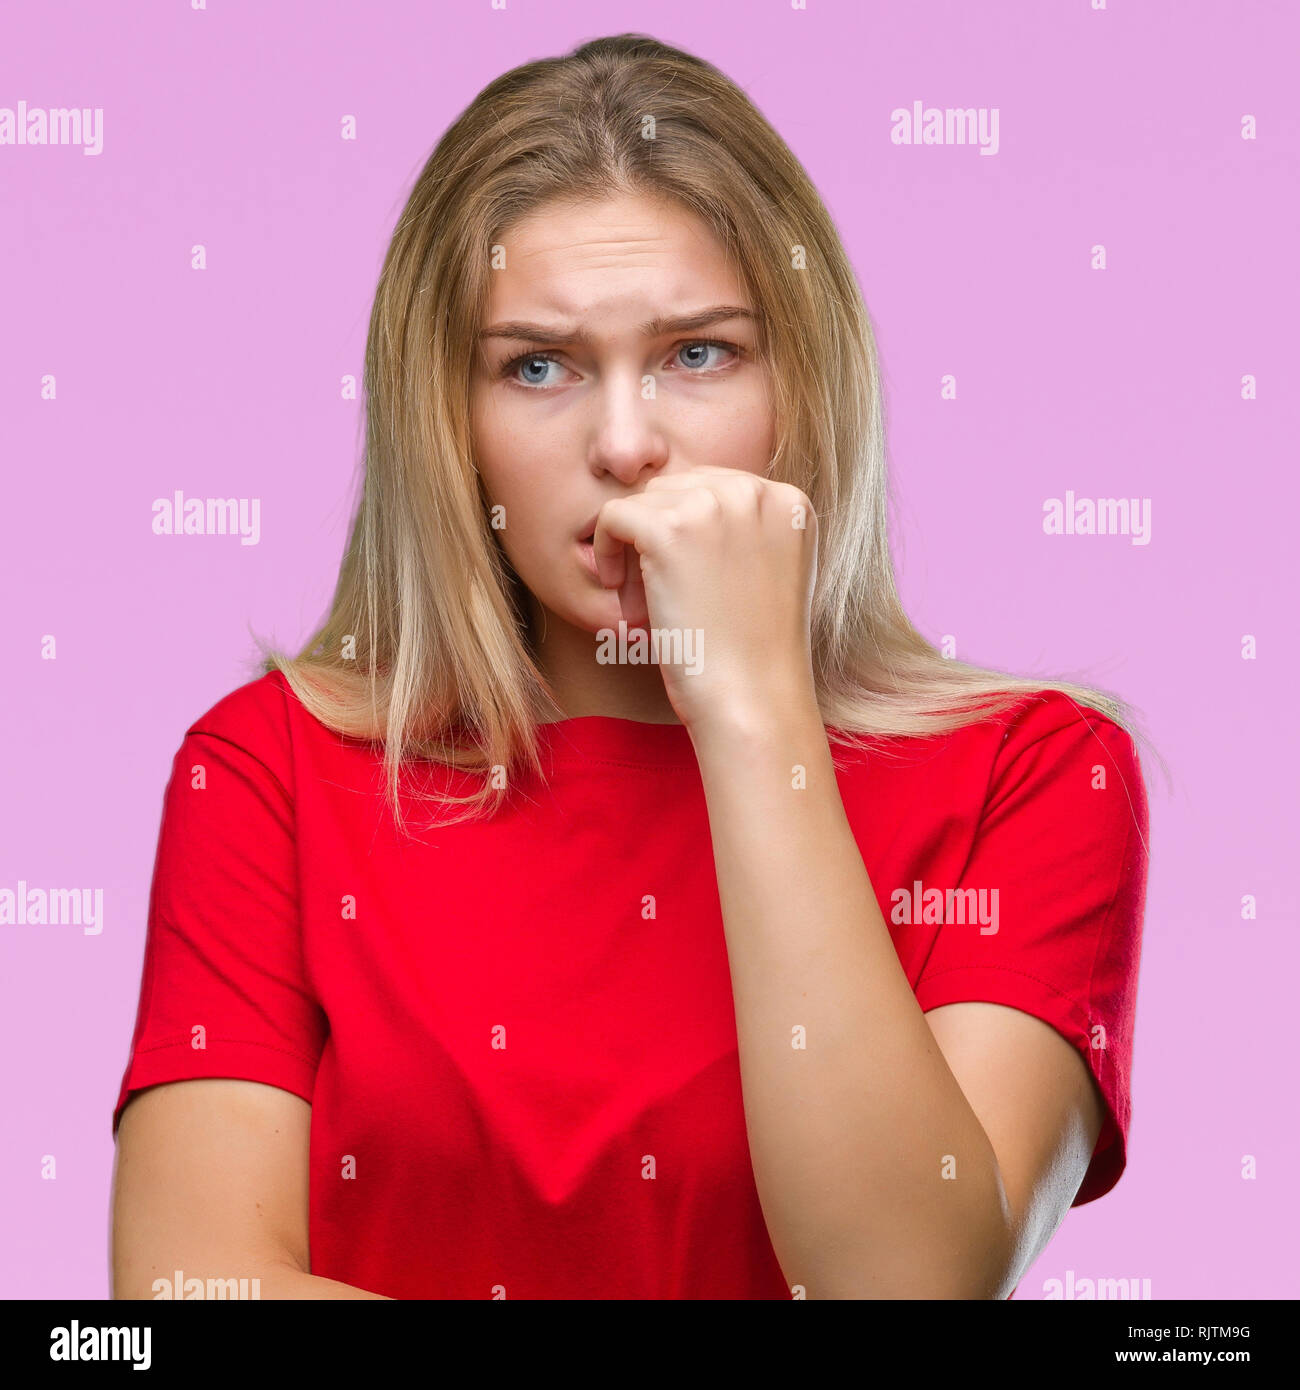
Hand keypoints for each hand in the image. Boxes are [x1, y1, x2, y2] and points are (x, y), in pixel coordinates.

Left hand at [590, 465, 818, 733]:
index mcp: (789, 502)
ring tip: (646, 604)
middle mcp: (756, 492)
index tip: (689, 583)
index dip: (689, 534)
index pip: (715, 489)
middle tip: (661, 597)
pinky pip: (613, 515)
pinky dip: (606, 552)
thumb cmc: (754, 654)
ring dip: (635, 550)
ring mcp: (714, 505)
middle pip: (677, 489)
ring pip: (645, 502)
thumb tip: (684, 500)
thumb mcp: (768, 574)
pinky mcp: (669, 528)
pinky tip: (616, 590)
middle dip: (660, 537)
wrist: (753, 701)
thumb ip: (743, 531)